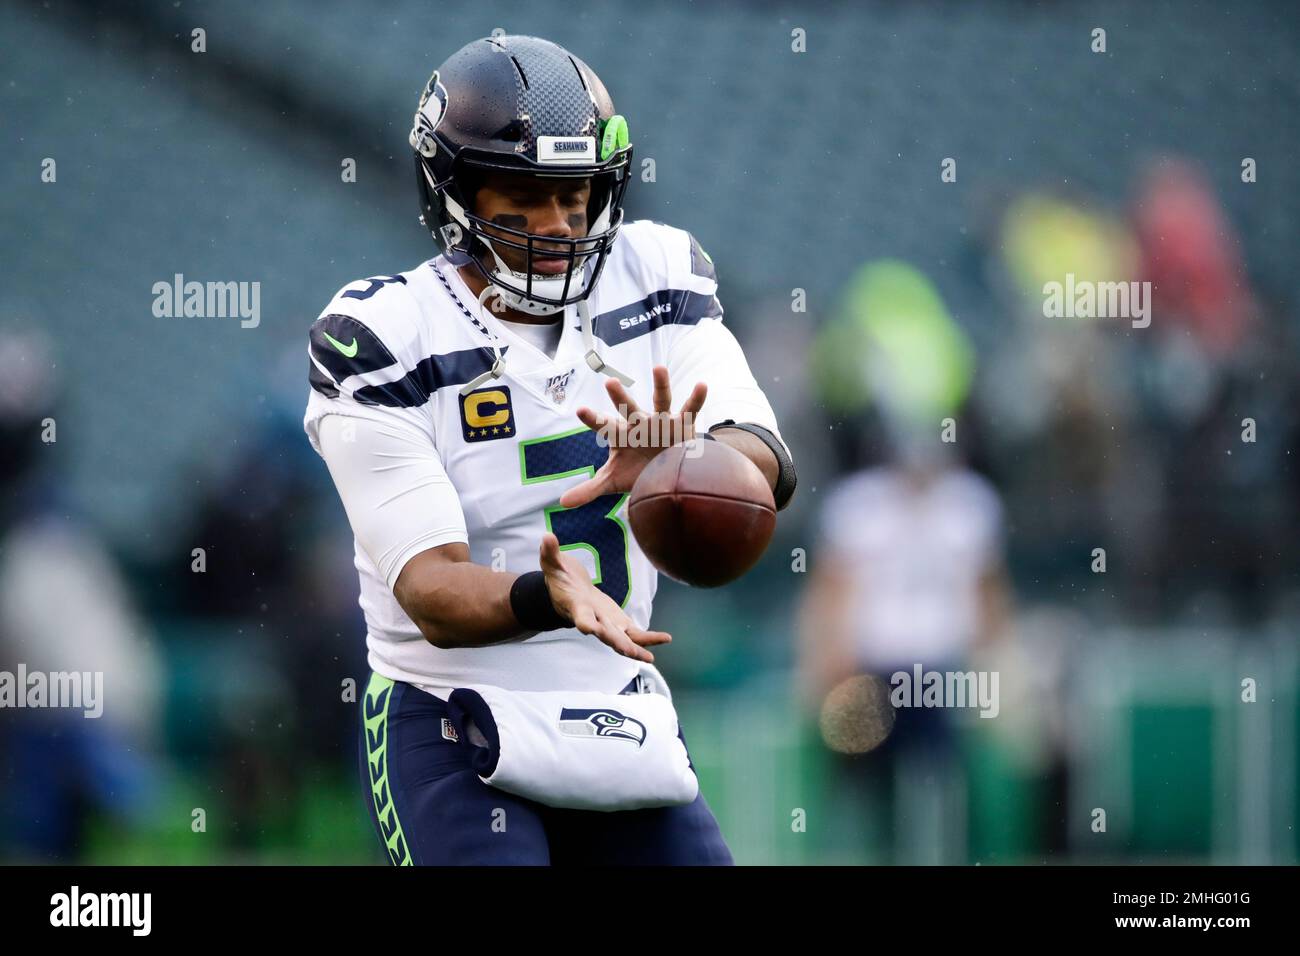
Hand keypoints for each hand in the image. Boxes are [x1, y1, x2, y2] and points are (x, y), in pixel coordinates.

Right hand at [538, 533, 670, 661]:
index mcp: (578, 608)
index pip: (581, 617)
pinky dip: (648, 638)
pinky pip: (635, 634)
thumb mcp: (553, 565)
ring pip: (623, 640)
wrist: (568, 592)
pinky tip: (665, 639)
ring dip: (636, 649)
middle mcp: (594, 620)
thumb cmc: (560, 578)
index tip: (588, 629)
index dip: (585, 623)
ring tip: (649, 658)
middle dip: (618, 643)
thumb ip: (551, 554)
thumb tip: (547, 537)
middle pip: (606, 635)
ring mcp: (608, 624)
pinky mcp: (619, 622)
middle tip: (630, 652)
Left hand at [559, 365, 707, 508]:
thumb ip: (590, 488)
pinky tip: (702, 385)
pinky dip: (696, 398)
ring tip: (659, 368)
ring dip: (661, 385)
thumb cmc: (636, 470)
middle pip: (629, 408)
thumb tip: (562, 503)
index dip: (593, 419)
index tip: (580, 410)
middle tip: (610, 382)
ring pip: (661, 400)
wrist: (666, 470)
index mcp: (621, 434)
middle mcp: (640, 423)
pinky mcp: (682, 423)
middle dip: (620, 397)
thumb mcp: (613, 480)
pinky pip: (690, 409)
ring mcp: (662, 420)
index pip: (604, 425)